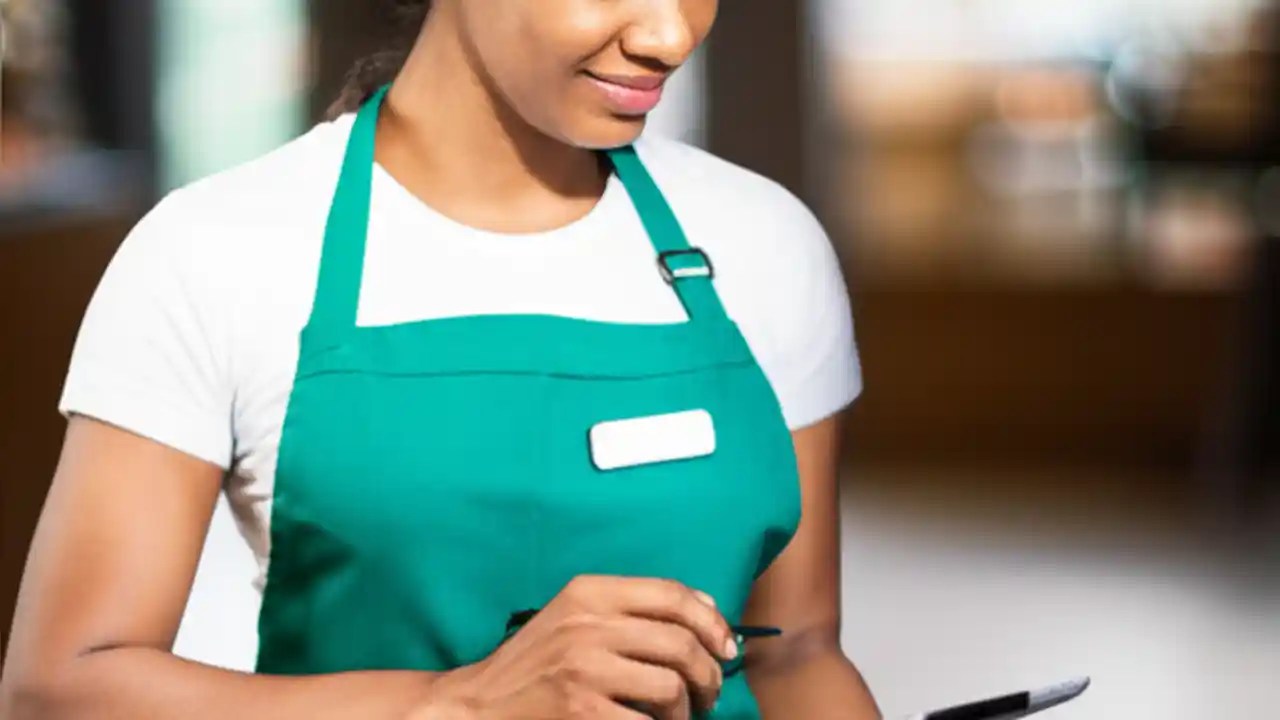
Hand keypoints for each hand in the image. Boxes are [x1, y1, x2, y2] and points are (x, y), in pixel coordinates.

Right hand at [427, 575, 737, 719]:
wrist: (477, 705)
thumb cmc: (536, 662)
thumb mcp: (576, 617)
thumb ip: (634, 608)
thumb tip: (709, 609)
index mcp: (589, 593)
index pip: (672, 595)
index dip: (712, 623)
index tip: (726, 648)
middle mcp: (588, 624)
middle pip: (681, 644)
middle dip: (708, 676)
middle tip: (707, 695)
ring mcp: (584, 669)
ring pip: (671, 687)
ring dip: (685, 711)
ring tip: (677, 718)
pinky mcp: (582, 711)